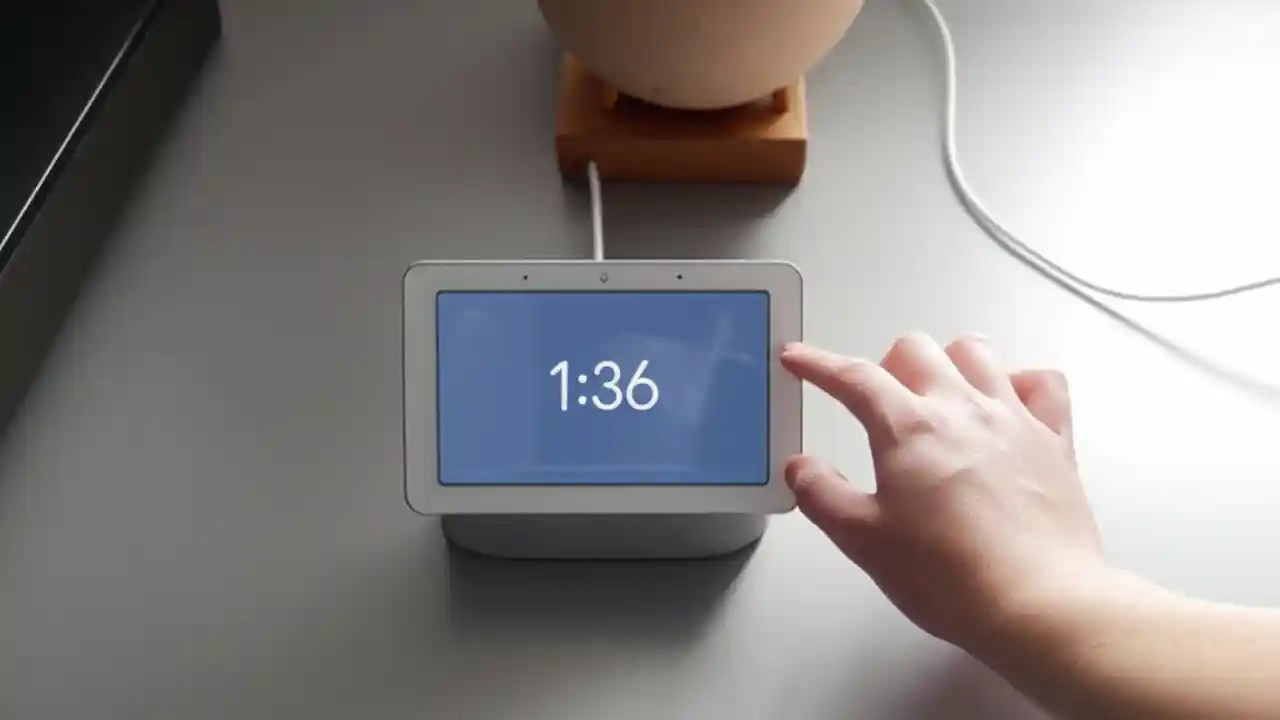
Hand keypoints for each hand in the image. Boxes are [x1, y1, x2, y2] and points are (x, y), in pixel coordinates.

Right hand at [782, 334, 1104, 654]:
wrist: (1037, 603)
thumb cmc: (952, 576)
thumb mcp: (863, 541)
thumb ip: (823, 495)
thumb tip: (802, 468)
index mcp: (908, 428)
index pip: (853, 377)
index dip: (818, 363)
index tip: (800, 359)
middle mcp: (960, 409)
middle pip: (915, 350)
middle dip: (886, 365)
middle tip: (877, 398)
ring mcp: (1012, 419)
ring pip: (975, 352)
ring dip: (948, 362)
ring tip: (938, 392)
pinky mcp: (1053, 441)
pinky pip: (1042, 383)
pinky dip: (1020, 382)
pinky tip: (1007, 402)